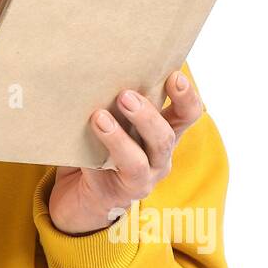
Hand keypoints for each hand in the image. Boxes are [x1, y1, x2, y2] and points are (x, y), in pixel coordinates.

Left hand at [47, 70, 206, 234]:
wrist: (81, 197)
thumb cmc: (98, 149)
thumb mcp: (113, 123)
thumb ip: (114, 104)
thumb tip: (95, 69)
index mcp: (163, 133)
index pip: (187, 114)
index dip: (186, 96)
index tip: (175, 75)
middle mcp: (159, 158)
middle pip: (165, 136)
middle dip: (147, 115)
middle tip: (125, 95)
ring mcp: (142, 180)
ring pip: (140, 161)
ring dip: (120, 137)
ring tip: (99, 117)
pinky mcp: (119, 194)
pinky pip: (109, 177)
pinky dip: (97, 157)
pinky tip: (82, 146)